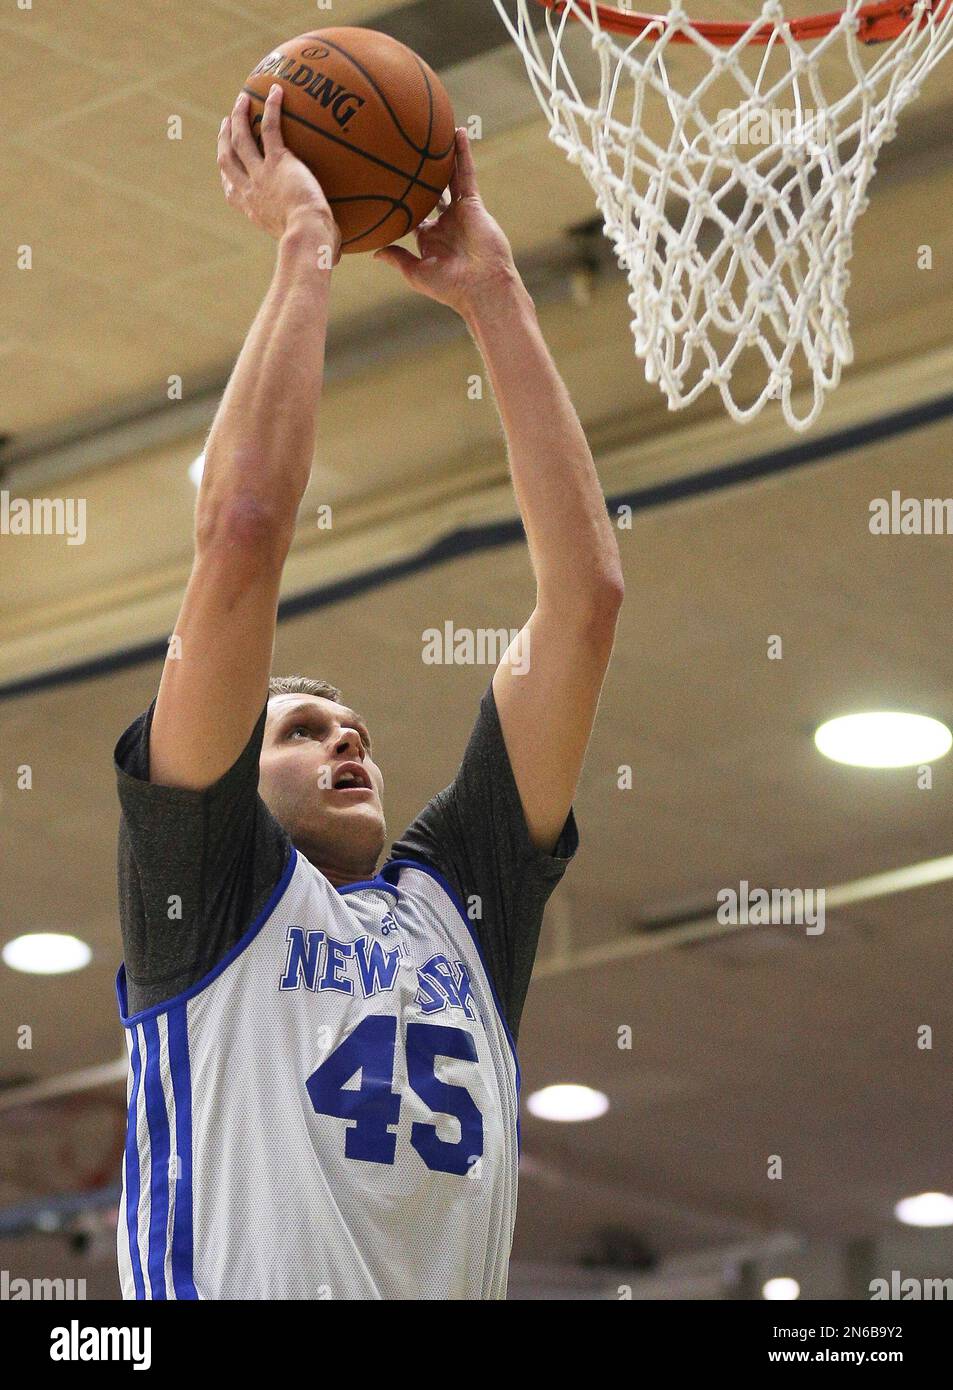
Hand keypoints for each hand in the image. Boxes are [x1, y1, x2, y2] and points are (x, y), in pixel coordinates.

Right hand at [217, 85, 340, 258]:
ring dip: (239, 117)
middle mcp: (250, 189)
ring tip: (243, 100)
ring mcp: (260, 174)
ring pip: (241, 138)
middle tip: (227, 122)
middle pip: (227, 158)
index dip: (225, 172)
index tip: (224, 160)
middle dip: (224, 138)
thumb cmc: (311, 247)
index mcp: (252, 209)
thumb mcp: (307, 247)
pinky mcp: (277, 161)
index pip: (231, 188)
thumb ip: (316, 247)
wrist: (307, 235)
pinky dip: (271, 108)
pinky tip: (276, 90)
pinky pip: (271, 128)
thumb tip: (334, 260)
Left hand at [373, 129, 519, 317]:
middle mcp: (444, 223)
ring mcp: (459, 212)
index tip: (385, 184)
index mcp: (429, 239)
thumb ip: (397, 258)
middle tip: (406, 151)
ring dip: (443, 157)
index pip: (412, 214)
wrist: (481, 286)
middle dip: (420, 174)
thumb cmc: (449, 287)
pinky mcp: (473, 205)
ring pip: (448, 178)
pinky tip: (457, 134)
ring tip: (434, 131)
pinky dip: (463, 154)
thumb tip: (374, 252)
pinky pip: (466, 174)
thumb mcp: (415, 272)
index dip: (400, 199)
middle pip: (429, 192)